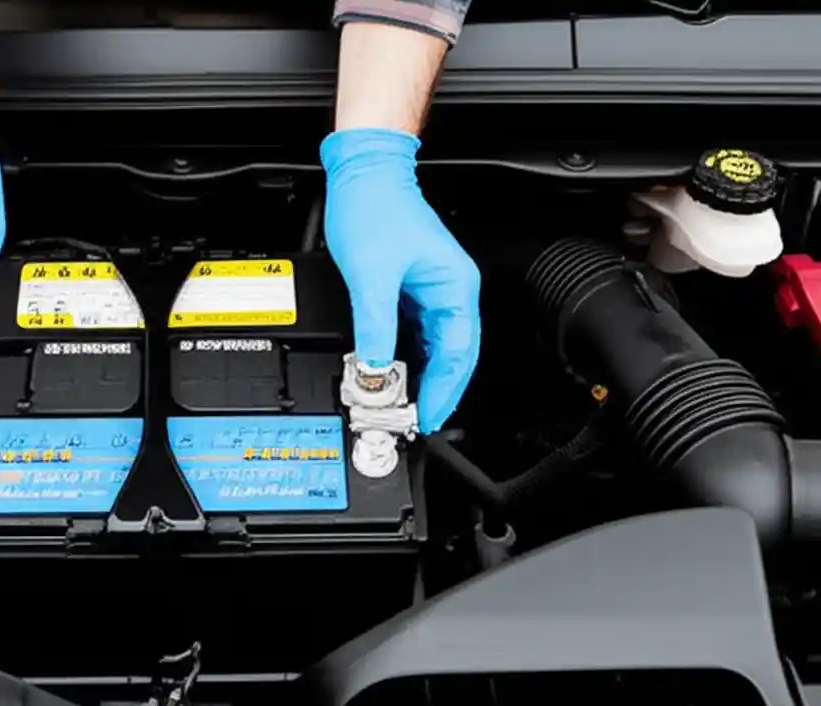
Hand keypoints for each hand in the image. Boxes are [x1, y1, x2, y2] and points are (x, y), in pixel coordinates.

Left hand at [321, 127, 480, 432]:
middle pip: (452, 354)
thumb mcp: (371, 276)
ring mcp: (433, 288)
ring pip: (434, 345)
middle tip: (418, 418)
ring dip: (422, 374)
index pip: (458, 354)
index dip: (444, 390)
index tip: (428, 415)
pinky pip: (416, 331)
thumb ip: (375, 326)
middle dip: (438, 389)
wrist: (362, 172)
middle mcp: (450, 289)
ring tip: (405, 401)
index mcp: (454, 286)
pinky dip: (407, 353)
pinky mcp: (412, 287)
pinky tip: (394, 369)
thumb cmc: (374, 207)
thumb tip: (375, 366)